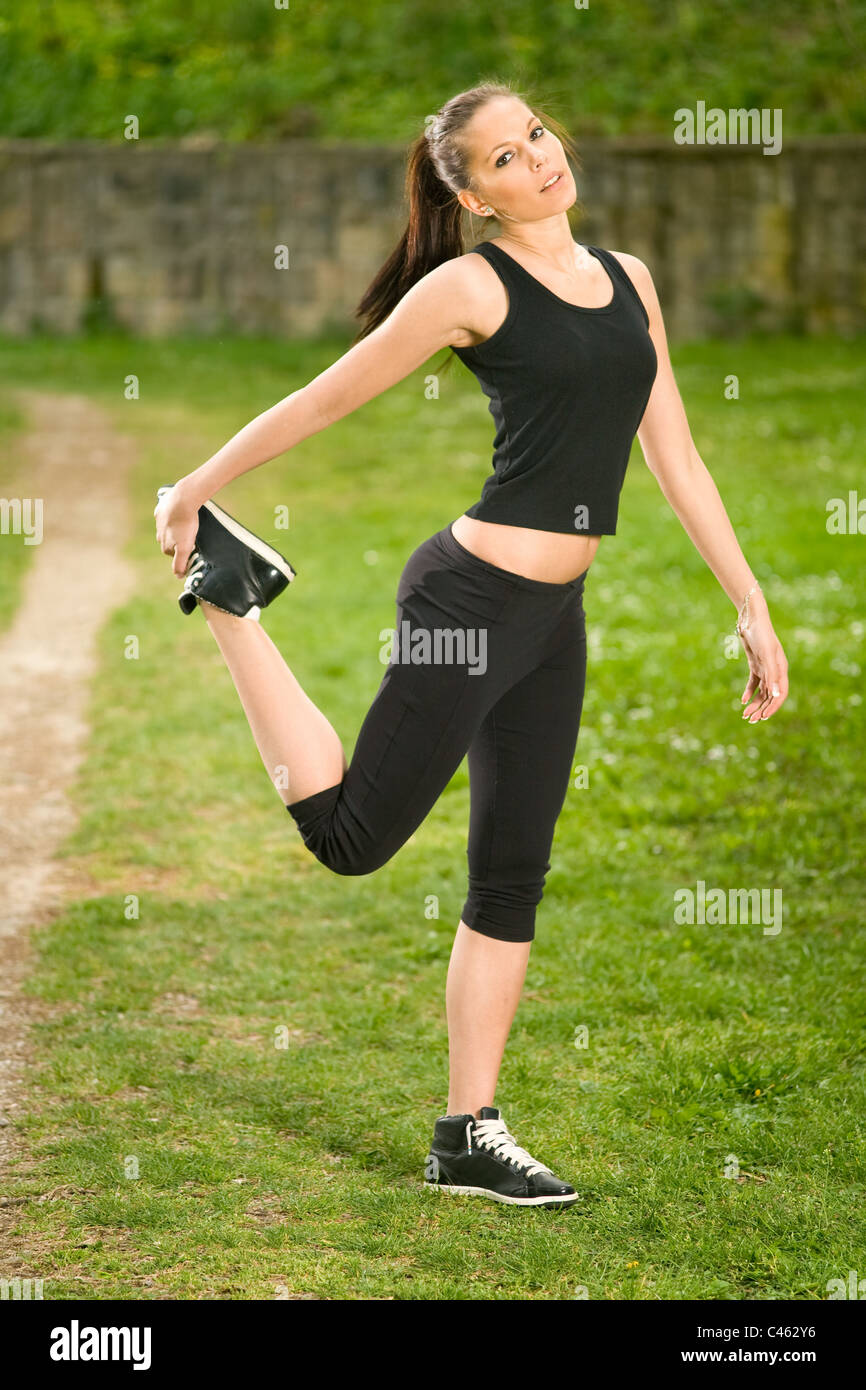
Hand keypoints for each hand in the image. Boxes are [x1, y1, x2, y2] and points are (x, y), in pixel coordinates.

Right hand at [154, 481, 200, 578]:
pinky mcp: (160, 509)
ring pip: (168, 528)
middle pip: (171, 541)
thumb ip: (180, 563)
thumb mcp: (185, 547)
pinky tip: (180, 511)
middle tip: (191, 534)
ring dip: (176, 527)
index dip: (184, 551)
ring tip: (187, 522)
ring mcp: (158, 522)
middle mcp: (159, 535)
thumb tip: (178, 576)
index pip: (175, 554)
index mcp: (165, 546)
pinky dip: (173, 515)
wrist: (182, 500)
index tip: (193, 546)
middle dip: (179, 540)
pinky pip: (166, 514)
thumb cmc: (186, 524)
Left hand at [737, 600, 788, 721]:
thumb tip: (777, 695)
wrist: (751, 619)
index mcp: (781, 669)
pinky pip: (754, 683)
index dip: (773, 707)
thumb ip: (772, 674)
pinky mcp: (756, 664)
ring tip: (745, 715)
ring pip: (762, 691)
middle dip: (762, 709)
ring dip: (755, 703)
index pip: (781, 694)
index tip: (763, 717)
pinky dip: (750, 692)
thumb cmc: (761, 635)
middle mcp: (775, 670)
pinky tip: (743, 701)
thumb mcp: (766, 655)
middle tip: (751, 720)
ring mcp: (765, 667)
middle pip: (771, 695)